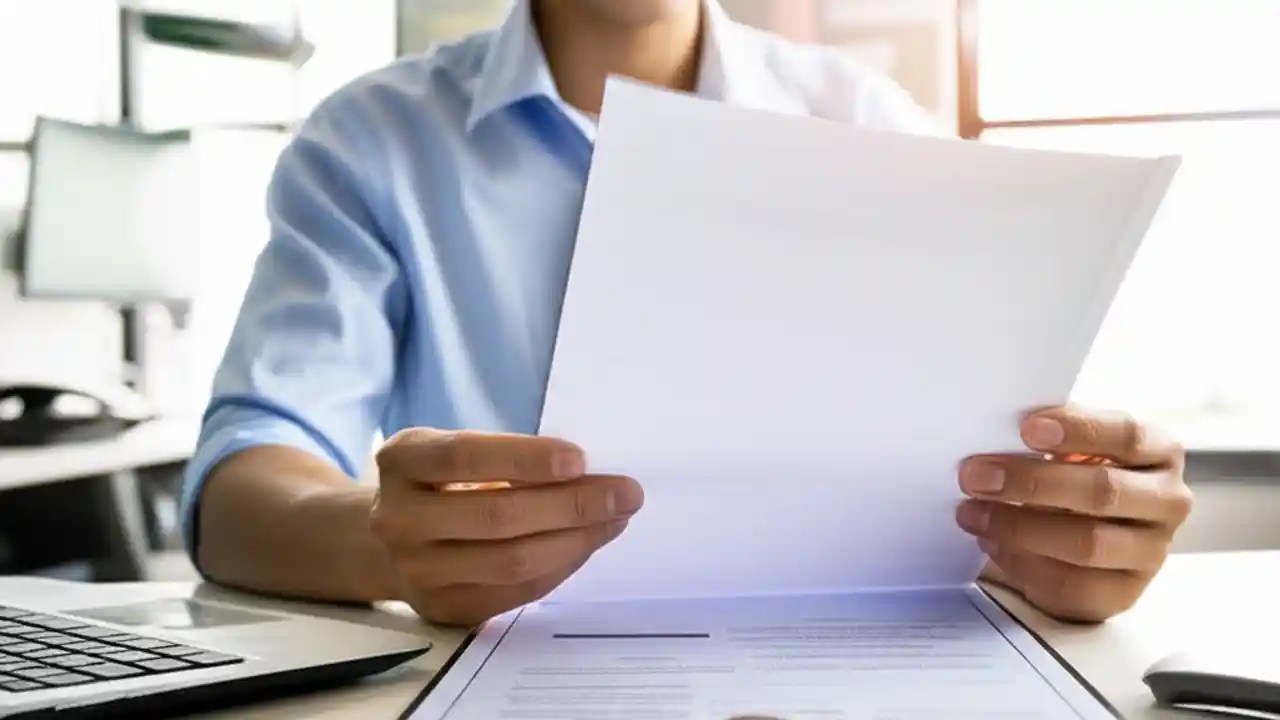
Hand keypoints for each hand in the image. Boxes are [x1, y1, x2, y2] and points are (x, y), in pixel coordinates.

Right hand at [370, 429, 642, 625]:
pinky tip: (588, 543)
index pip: (465, 457)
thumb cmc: (441, 481)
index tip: (581, 459)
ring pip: (512, 561)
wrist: (386, 540)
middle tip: (625, 493)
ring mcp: (417, 571)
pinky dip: (562, 565)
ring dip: (576, 540)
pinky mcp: (444, 608)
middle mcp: (399, 518)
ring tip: (616, 518)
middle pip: (496, 516)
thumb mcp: (455, 451)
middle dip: (572, 505)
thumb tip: (590, 471)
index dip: (526, 458)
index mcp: (402, 460)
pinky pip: (517, 591)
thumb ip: (506, 456)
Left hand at [956, 406, 1191, 622]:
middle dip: (1032, 483)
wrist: (1091, 532)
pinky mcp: (1126, 592)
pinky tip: (993, 544)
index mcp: (1159, 451)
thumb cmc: (1077, 474)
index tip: (1026, 428)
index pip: (1127, 435)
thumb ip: (1048, 437)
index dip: (1078, 430)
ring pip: (1088, 543)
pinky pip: (1074, 584)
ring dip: (1020, 528)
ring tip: (972, 513)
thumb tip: (993, 431)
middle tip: (975, 476)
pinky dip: (1025, 564)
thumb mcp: (1073, 446)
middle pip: (1103, 491)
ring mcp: (1151, 551)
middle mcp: (1167, 501)